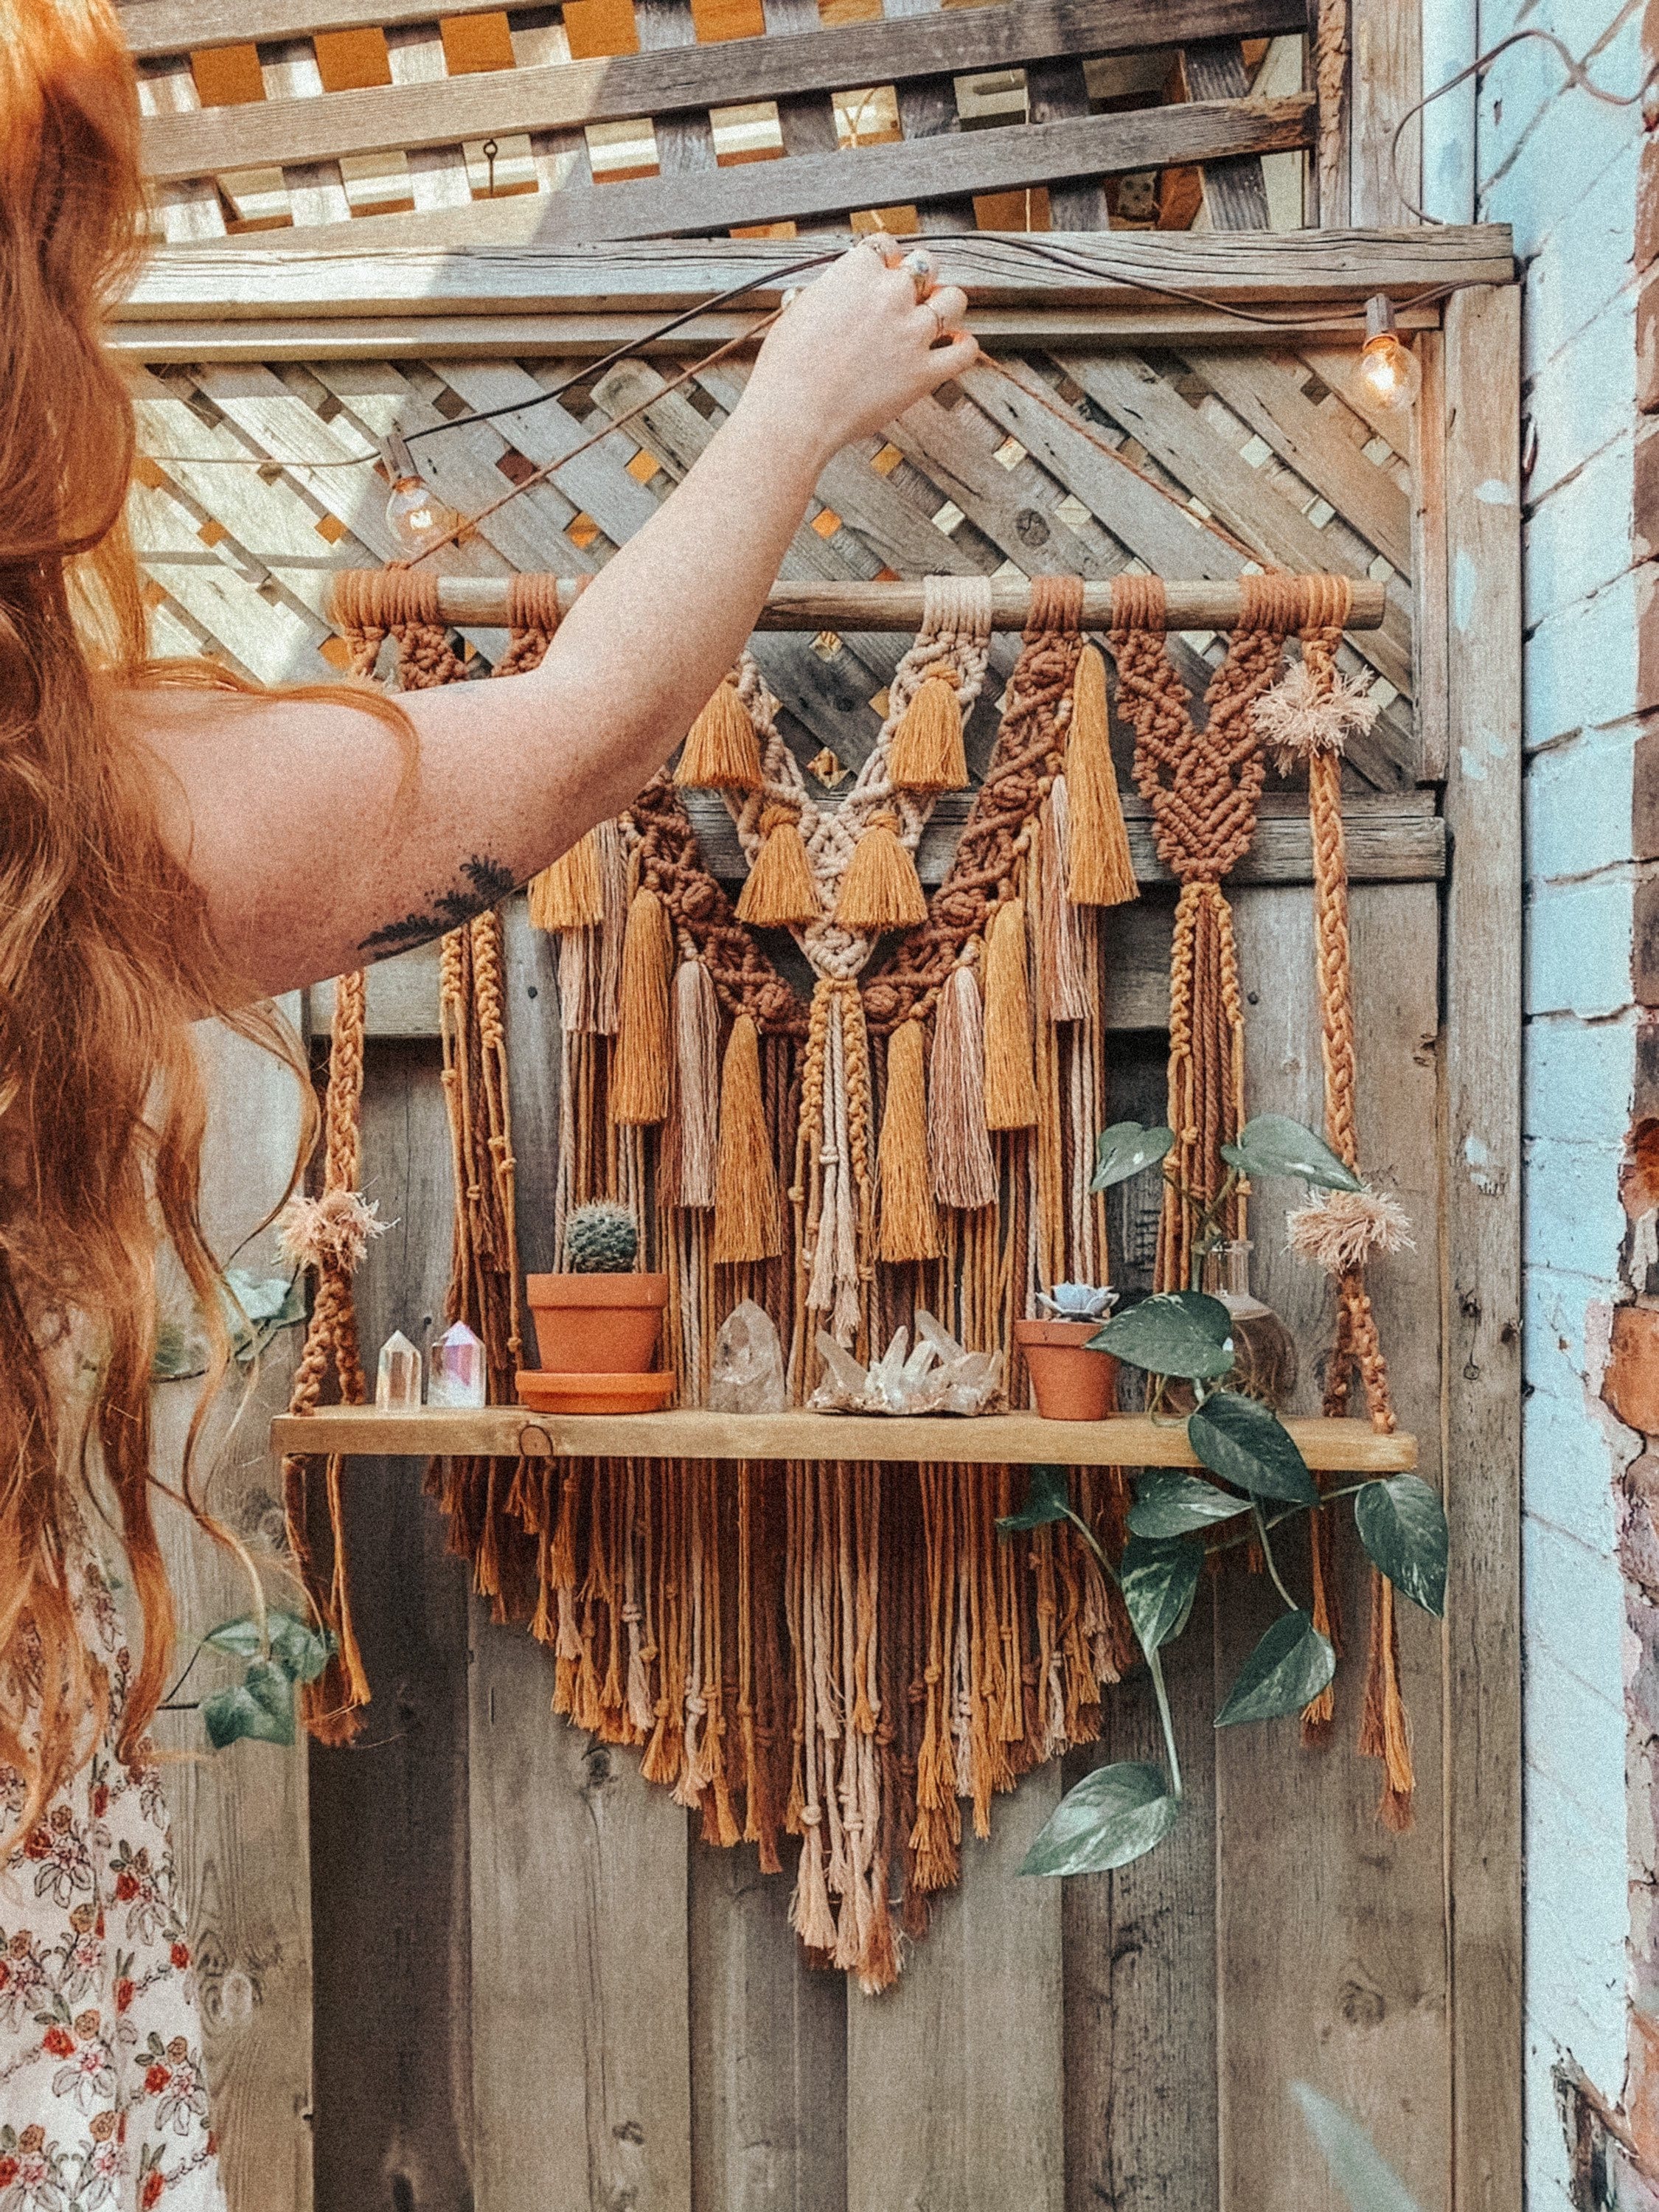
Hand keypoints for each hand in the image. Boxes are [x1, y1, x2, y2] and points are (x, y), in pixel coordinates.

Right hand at [740, 242, 975, 462]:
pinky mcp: (924, 372)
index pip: (886, 246)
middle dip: (920, 278)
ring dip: (947, 305)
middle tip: (912, 296)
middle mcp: (891, 294)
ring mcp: (912, 333)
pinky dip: (964, 346)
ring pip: (953, 300)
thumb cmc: (786, 368)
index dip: (887, 260)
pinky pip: (964, 351)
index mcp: (857, 272)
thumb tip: (823, 297)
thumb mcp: (797, 313)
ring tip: (937, 317)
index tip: (884, 274)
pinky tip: (956, 346)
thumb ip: (824, 297)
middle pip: (925, 266)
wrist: (795, 412)